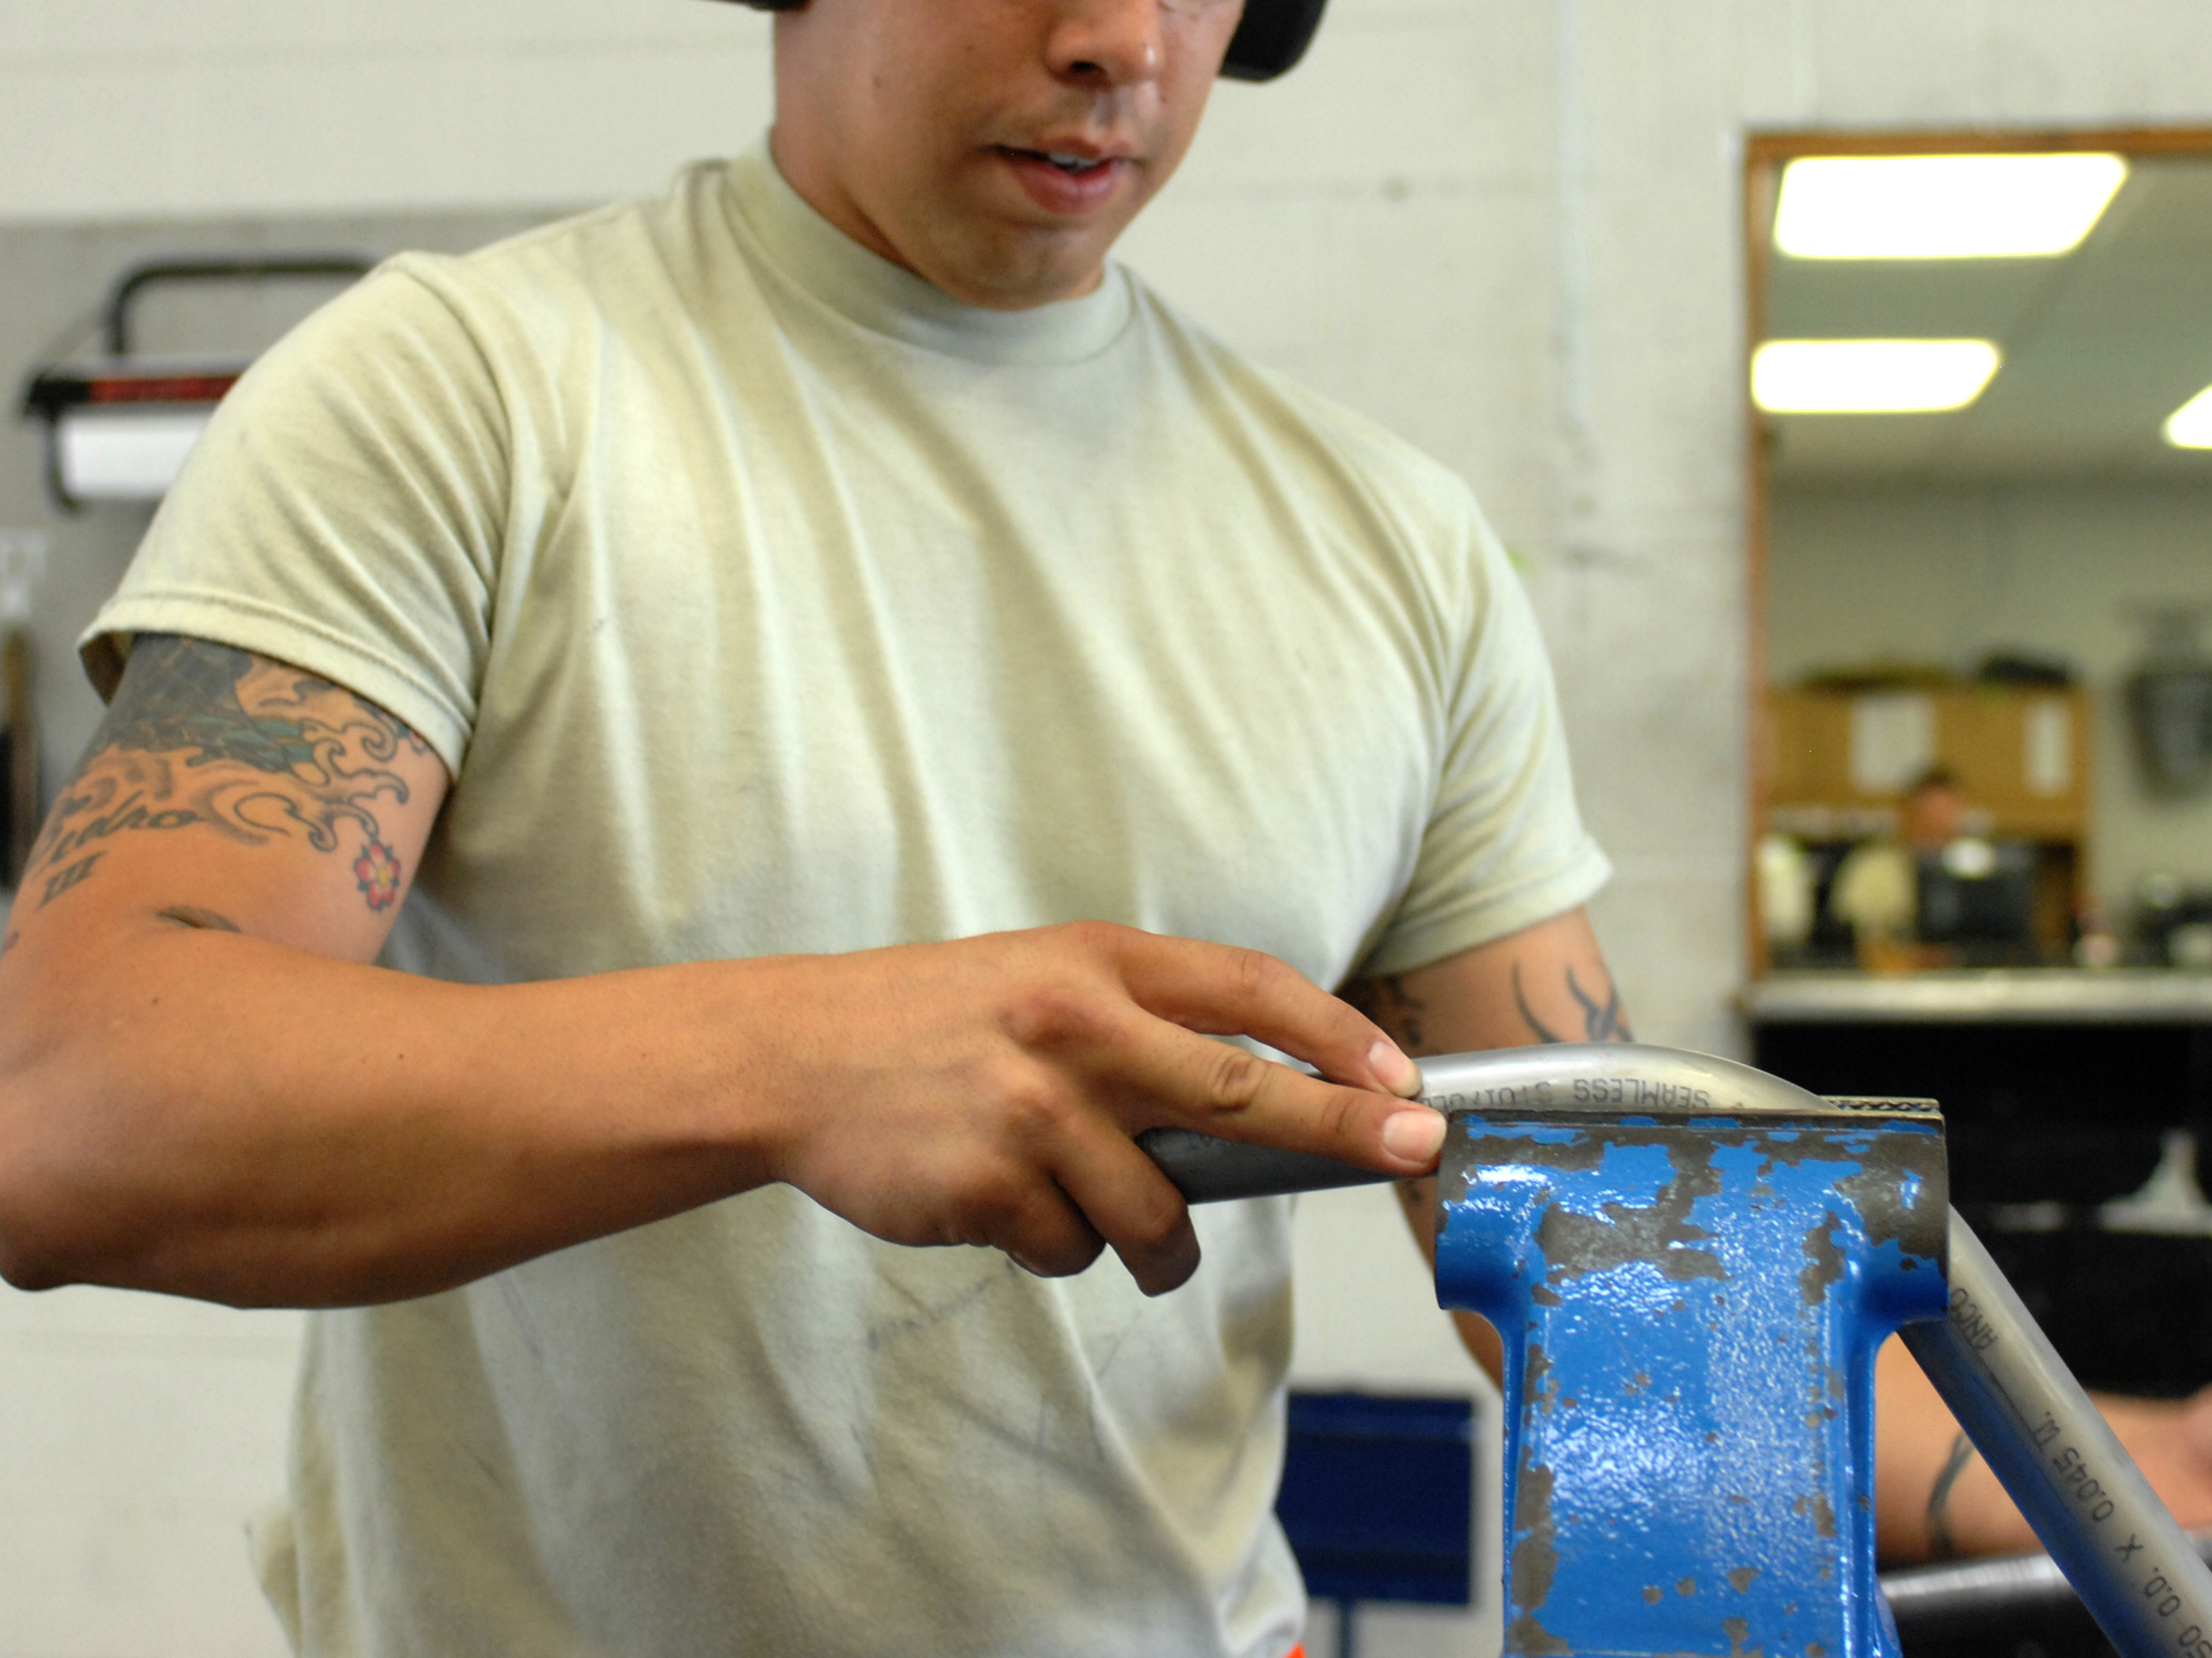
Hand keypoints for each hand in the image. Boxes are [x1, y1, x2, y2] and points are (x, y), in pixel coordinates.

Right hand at [768, 922, 1444, 1296]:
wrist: (796, 1056)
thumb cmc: (940, 1021)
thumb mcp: (1046, 979)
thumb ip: (1145, 1022)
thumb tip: (1271, 1096)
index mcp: (1099, 963)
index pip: (1248, 989)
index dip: (1338, 1033)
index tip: (1406, 1074)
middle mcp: (1076, 1028)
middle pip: (1243, 1093)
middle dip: (1342, 1128)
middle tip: (1415, 1150)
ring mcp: (1032, 1109)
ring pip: (1156, 1212)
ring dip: (1151, 1239)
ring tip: (1093, 1207)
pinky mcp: (988, 1185)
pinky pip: (1070, 1249)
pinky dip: (1053, 1241)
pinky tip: (1000, 1196)